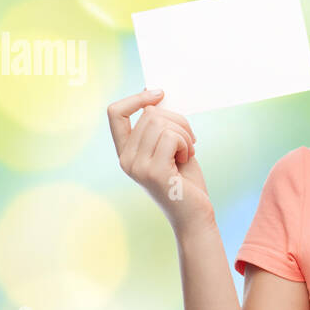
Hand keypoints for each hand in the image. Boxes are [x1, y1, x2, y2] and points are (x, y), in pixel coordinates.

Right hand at [108, 88, 214, 236]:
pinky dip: (186, 144)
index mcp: (126, 152)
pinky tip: (187, 159)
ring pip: (161, 124)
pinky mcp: (153, 172)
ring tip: (188, 152)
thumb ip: (161, 126)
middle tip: (190, 140)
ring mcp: (137, 166)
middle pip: (149, 115)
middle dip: (177, 121)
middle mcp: (126, 159)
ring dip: (184, 133)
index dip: (136, 98)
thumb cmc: (186, 182)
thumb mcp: (171, 147)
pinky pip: (171, 137)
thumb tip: (154, 93)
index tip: (159, 94)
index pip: (115, 113)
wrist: (195, 216)